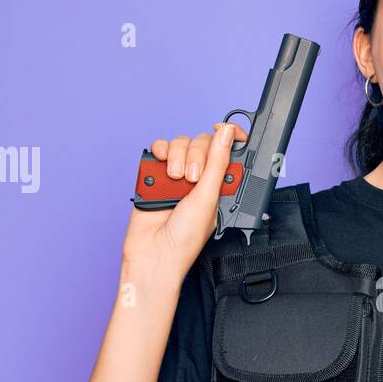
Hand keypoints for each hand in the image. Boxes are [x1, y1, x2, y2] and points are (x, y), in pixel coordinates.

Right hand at [121, 121, 248, 278]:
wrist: (153, 251)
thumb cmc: (186, 237)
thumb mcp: (209, 197)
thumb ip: (218, 162)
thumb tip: (227, 133)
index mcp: (221, 184)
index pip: (229, 151)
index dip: (229, 137)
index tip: (225, 130)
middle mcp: (201, 178)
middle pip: (203, 142)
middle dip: (197, 155)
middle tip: (193, 178)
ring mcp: (177, 174)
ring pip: (181, 143)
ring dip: (178, 156)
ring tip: (176, 179)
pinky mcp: (156, 174)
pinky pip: (160, 148)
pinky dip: (160, 152)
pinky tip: (162, 166)